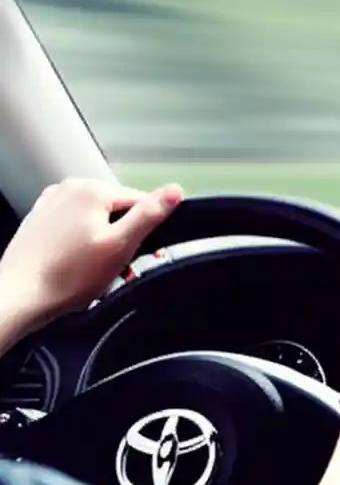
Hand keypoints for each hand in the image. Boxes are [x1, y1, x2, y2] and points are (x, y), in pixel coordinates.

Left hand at [0, 179, 183, 331]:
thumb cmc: (67, 276)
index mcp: (92, 189)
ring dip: (102, 240)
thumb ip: (149, 214)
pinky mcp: (40, 219)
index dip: (145, 230)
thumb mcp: (120, 245)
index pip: (141, 202)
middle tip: (114, 265)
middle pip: (117, 209)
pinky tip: (75, 263)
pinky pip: (74, 225)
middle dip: (122, 236)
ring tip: (92, 268)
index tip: (139, 253)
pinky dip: (80, 242)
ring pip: (95, 218)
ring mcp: (51, 202)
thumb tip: (175, 190)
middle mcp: (69, 188)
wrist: (19, 295)